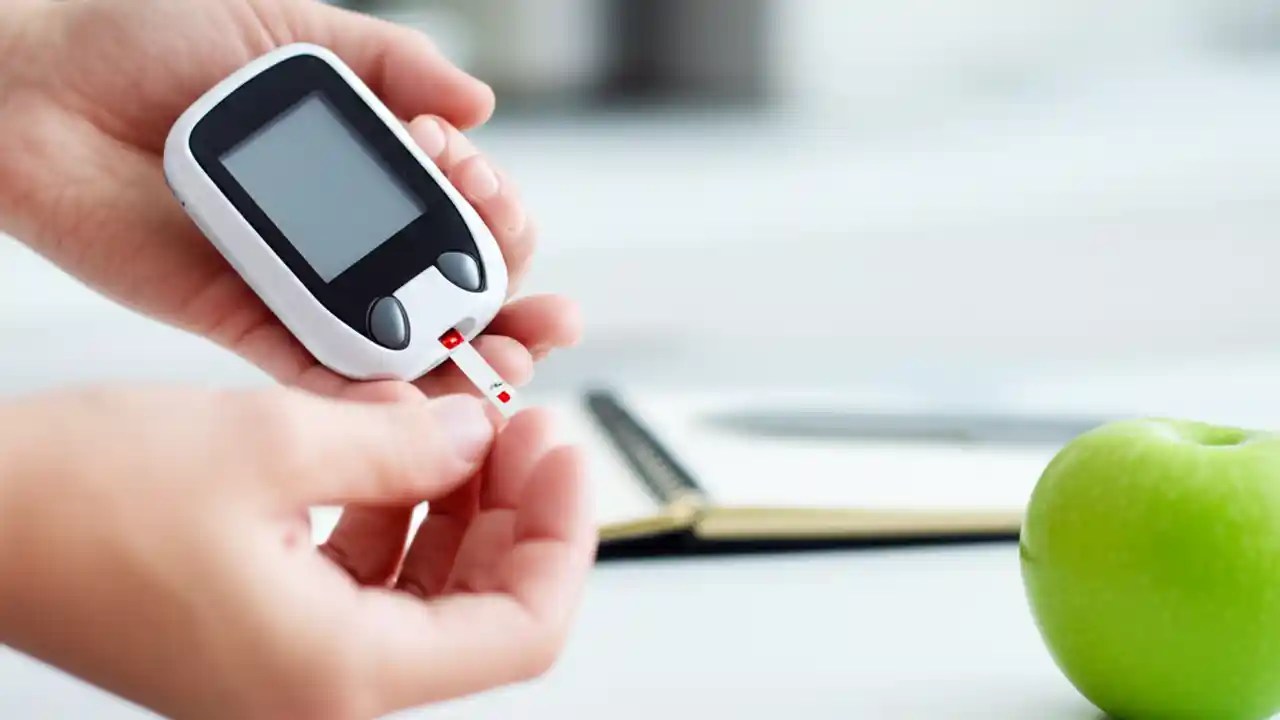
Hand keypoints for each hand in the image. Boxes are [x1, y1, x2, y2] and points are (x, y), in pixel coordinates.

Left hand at [0, 0, 578, 397]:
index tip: (467, 170)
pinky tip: (421, 401)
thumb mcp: (292, 29)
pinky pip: (323, 378)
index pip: (463, 208)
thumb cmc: (149, 45)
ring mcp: (304, 288)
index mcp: (368, 169)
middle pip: (455, 288)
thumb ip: (391, 62)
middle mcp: (347, 235)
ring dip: (474, 365)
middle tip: (540, 313)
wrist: (42, 93)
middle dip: (514, 306)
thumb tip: (479, 105)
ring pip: (409, 345)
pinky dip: (375, 402)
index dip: (493, 209)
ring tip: (512, 361)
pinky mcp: (252, 329)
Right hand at [0, 387, 594, 718]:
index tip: (567, 452)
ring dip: (457, 507)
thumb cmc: (76, 499)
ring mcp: (290, 670)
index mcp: (337, 673)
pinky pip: (367, 584)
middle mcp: (320, 693)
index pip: (521, 629)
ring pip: (428, 595)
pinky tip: (396, 449)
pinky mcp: (263, 635)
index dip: (564, 534)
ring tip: (464, 422)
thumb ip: (407, 442)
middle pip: (482, 613)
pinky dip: (396, 516)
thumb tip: (480, 432)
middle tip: (521, 423)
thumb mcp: (275, 439)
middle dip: (513, 510)